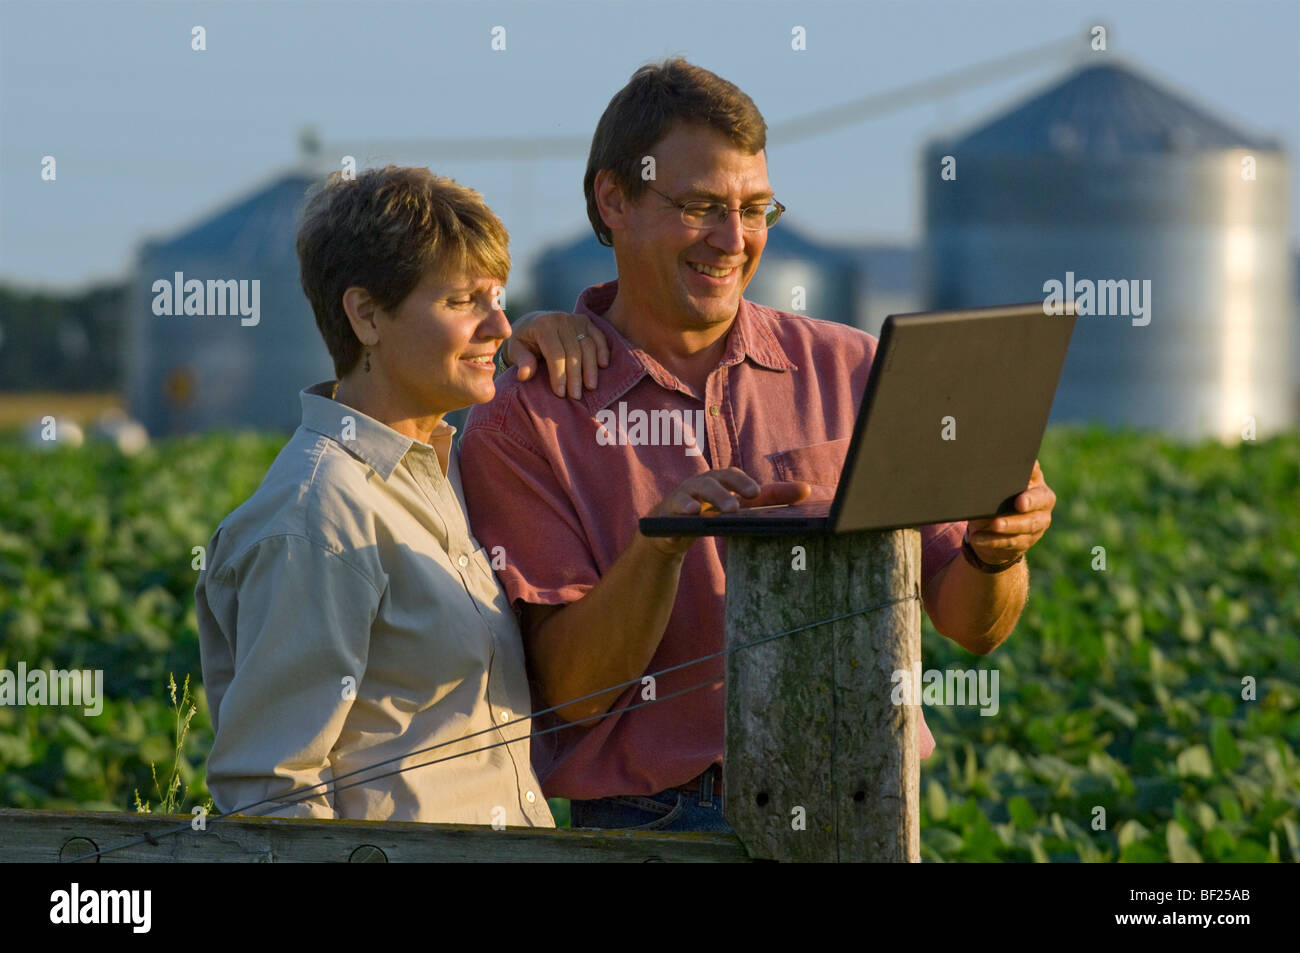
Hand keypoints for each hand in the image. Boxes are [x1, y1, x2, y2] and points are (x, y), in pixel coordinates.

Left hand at [504, 311, 609, 398]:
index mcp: (542, 326)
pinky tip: (603, 366)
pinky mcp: (586, 322)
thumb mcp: (515, 350)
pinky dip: (603, 351)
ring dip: (591, 368)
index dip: (559, 375)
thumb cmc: (523, 341)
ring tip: (590, 387)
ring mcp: (575, 319)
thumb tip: (524, 375)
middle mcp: (560, 319)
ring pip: (588, 345)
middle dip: (575, 376)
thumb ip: (521, 361)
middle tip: (575, 396)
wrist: (531, 323)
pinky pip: (599, 337)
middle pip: (573, 351)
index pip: (555, 353)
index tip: (560, 394)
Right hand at [641, 468, 810, 555]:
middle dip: (720, 494)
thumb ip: (771, 498)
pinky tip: (674, 535)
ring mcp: (681, 499)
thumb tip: (806, 490)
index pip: (731, 475)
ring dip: (692, 505)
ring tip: (697, 513)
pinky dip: (670, 526)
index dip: (742, 483)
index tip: (755, 494)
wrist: (674, 530)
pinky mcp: (666, 516)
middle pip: (709, 483)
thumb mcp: (741, 505)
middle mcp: (699, 485)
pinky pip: (667, 519)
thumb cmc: (713, 511)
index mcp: (719, 481)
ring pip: (686, 498)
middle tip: (733, 508)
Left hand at [965, 459, 1054, 565]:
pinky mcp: (1027, 541)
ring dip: (1010, 525)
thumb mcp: (992, 491)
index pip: (1034, 471)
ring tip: (995, 524)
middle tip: (1020, 503)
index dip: (1031, 470)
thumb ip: (992, 484)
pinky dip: (993, 540)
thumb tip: (977, 481)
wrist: (995, 531)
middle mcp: (1042, 500)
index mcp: (1034, 481)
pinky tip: (978, 537)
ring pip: (1027, 524)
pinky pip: (1011, 541)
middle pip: (1039, 500)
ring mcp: (1038, 522)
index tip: (1027, 469)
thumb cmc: (994, 501)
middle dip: (1030, 501)